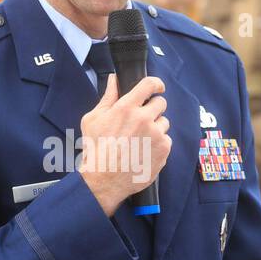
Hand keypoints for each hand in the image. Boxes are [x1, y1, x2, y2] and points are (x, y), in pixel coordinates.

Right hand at [79, 75, 171, 216]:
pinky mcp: (163, 150)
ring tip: (140, 140)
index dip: (156, 84)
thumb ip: (108, 97)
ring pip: (164, 123)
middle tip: (142, 120)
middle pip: (161, 103)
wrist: (104, 179)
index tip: (158, 87)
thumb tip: (114, 80)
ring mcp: (156, 135)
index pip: (149, 84)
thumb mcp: (93, 119)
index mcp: (126, 108)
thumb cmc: (96, 149)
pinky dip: (158, 144)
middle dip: (153, 109)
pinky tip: (144, 151)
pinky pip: (167, 140)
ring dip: (156, 128)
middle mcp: (144, 119)